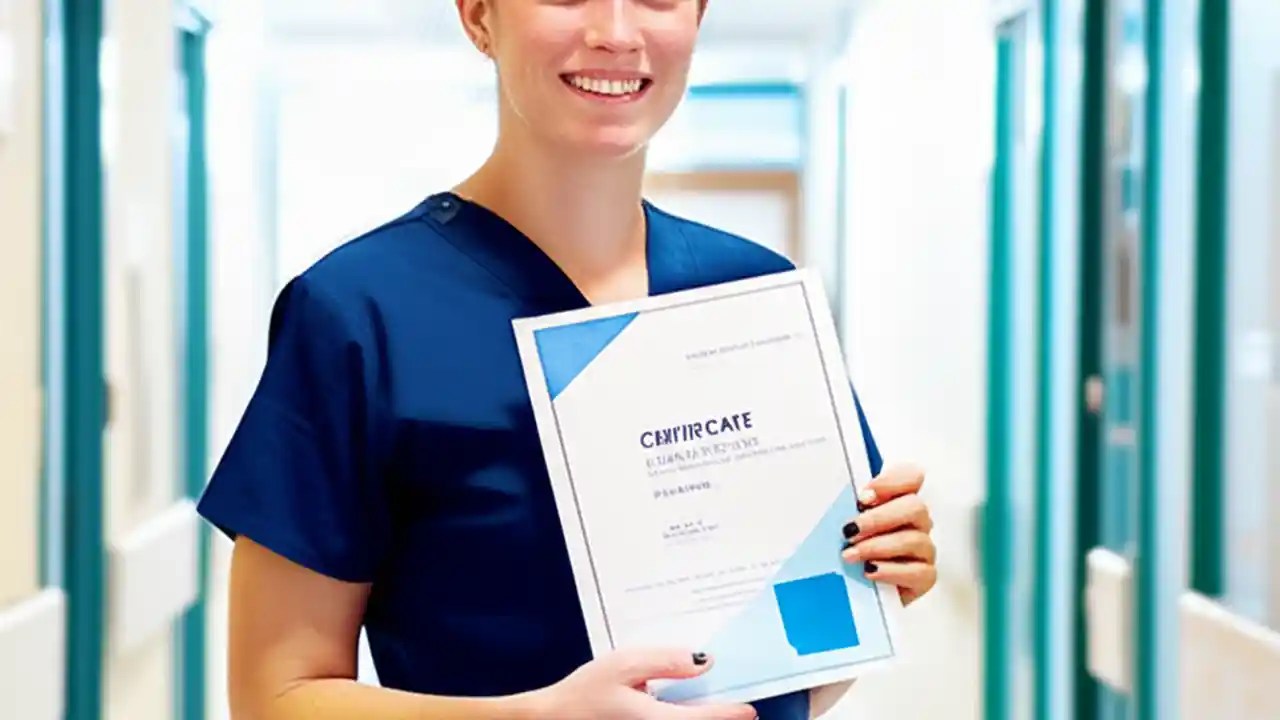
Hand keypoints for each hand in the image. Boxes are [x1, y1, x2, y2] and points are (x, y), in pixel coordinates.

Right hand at [522, 648, 757, 719]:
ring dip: (697, 719)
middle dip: (717, 718)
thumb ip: (667, 662)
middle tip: (736, 708)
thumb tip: (705, 661)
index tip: (750, 709)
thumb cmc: (583, 694)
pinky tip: (675, 708)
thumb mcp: (624, 665)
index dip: (733, 714)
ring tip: (708, 708)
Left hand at [840, 463, 936, 605]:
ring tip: (850, 555)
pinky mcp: (924, 577)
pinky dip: (892, 571)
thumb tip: (835, 496)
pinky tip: (870, 571)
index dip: (891, 482)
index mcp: (898, 500)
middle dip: (879, 517)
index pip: (911, 477)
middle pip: (914, 507)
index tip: (863, 496)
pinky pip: (919, 571)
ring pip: (915, 540)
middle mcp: (916, 522)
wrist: (850, 592)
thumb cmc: (847, 550)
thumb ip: (847, 506)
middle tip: (850, 529)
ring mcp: (923, 549)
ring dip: (878, 546)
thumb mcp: (843, 523)